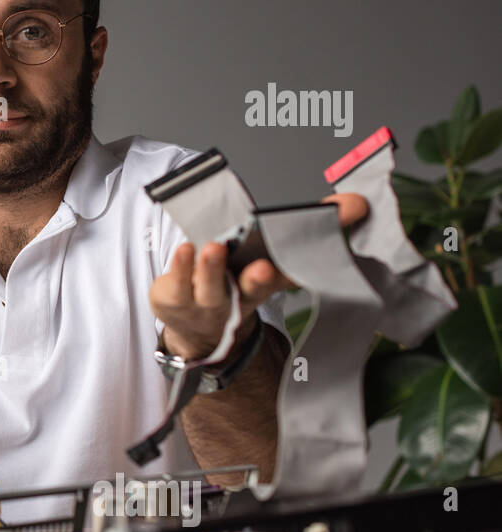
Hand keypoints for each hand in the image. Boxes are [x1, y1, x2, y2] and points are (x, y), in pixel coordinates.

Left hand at [150, 193, 368, 360]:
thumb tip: (357, 202)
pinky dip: (181, 267)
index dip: (294, 268)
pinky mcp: (173, 298)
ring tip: (213, 249)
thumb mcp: (271, 259)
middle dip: (257, 280)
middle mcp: (236, 297)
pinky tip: (185, 250)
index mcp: (264, 287)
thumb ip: (311, 227)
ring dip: (212, 270)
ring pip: (209, 287)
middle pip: (249, 289)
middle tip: (261, 268)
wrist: (199, 329)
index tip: (300, 260)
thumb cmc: (235, 284)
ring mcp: (203, 301)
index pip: (284, 278)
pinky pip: (176, 283)